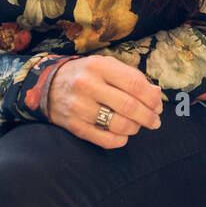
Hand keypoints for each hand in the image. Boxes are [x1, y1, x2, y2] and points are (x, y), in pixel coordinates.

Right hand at [46, 56, 162, 146]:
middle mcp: (87, 85)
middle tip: (155, 121)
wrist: (47, 86)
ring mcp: (80, 107)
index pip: (134, 84)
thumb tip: (156, 95)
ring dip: (136, 128)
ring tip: (138, 125)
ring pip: (120, 126)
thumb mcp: (106, 65)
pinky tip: (122, 134)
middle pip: (130, 106)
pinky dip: (121, 140)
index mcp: (98, 65)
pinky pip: (106, 140)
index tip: (158, 105)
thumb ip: (131, 77)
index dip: (152, 97)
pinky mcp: (75, 127)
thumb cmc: (85, 75)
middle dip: (149, 117)